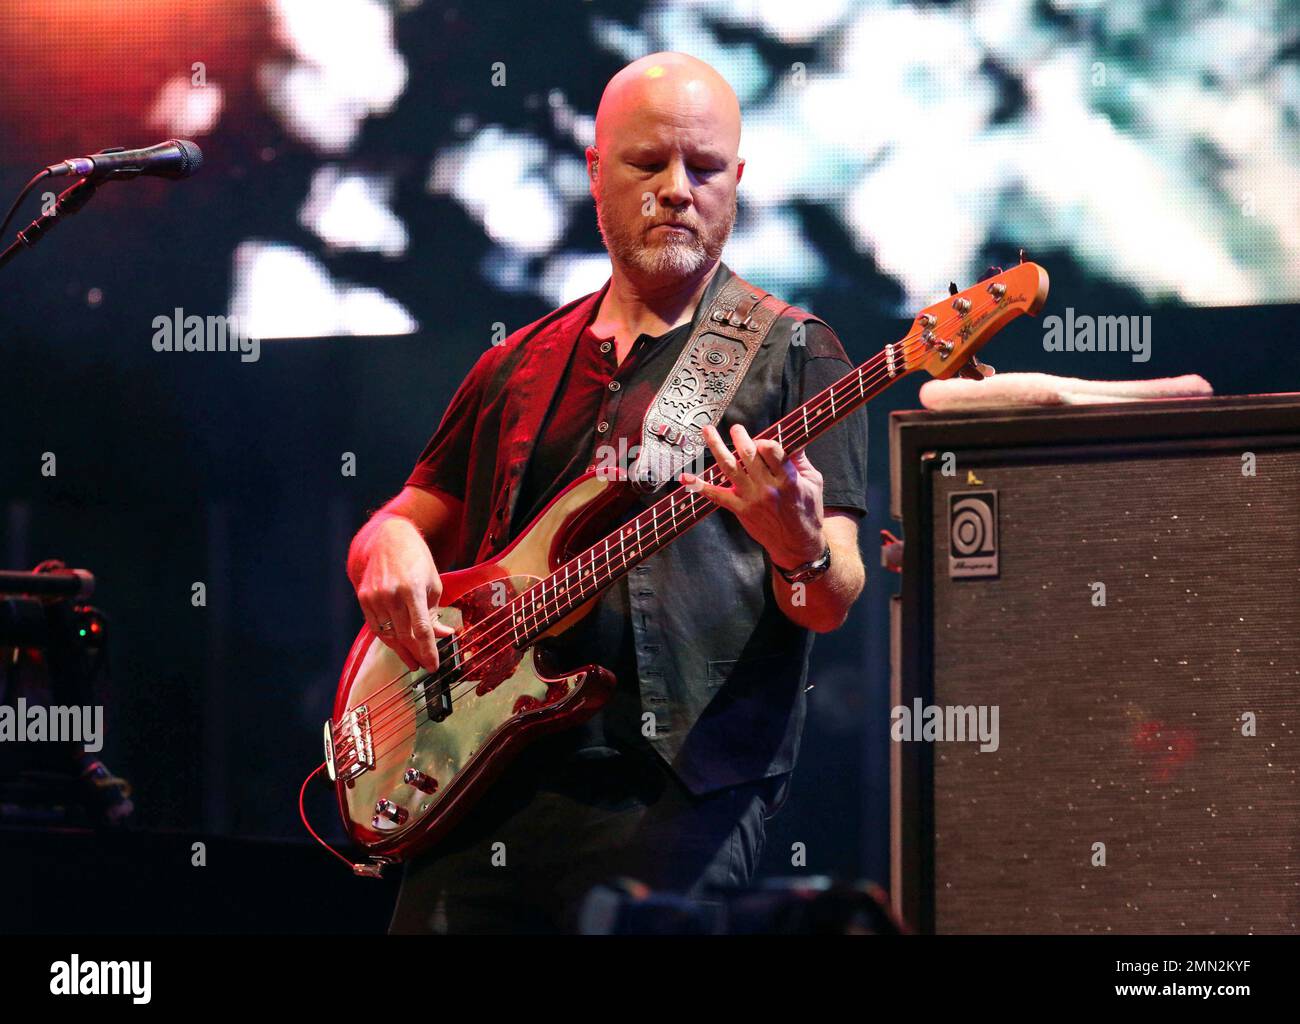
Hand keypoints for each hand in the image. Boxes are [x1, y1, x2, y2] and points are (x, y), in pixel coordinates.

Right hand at [353, 516, 455, 672]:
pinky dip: (387, 638)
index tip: (434, 666)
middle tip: (424, 666)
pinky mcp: (363, 598)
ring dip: (401, 650)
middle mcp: (390, 595)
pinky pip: (376, 626)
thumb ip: (435, 613)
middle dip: (416, 654)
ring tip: (412, 662)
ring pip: (388, 634)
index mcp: (412, 589)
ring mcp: (374, 597)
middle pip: (404, 635)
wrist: (387, 539)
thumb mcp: (433, 584)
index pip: (421, 629)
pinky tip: (397, 646)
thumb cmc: (416, 560)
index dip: (428, 651)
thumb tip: (443, 636)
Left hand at [680, 422, 825, 569]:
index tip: (762, 440)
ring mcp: (751, 499)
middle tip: (736, 428)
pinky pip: (717, 496)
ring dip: (716, 447)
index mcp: (787, 479)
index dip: (764, 441)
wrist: (797, 544)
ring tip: (708, 431)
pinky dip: (700, 486)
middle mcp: (767, 488)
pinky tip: (686, 477)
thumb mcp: (813, 482)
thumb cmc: (808, 510)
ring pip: (730, 468)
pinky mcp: (740, 509)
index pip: (771, 450)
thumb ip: (800, 459)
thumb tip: (792, 437)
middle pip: (748, 456)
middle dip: (740, 438)